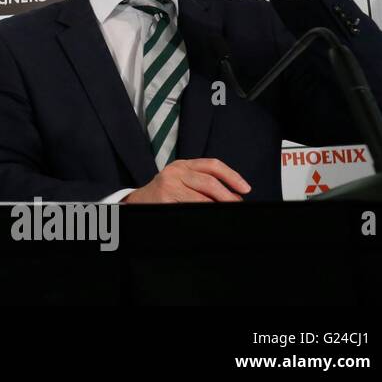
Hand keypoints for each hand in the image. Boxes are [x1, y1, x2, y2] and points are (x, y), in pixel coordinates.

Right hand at [124, 158, 251, 202]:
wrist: (137, 203)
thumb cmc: (164, 194)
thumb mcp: (181, 181)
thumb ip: (202, 183)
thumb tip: (233, 196)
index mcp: (182, 164)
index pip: (212, 165)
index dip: (232, 176)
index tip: (245, 189)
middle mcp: (175, 171)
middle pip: (209, 182)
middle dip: (228, 196)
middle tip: (237, 205)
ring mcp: (169, 185)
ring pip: (202, 198)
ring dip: (218, 206)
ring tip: (224, 212)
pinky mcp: (165, 199)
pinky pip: (192, 207)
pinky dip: (204, 213)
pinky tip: (209, 216)